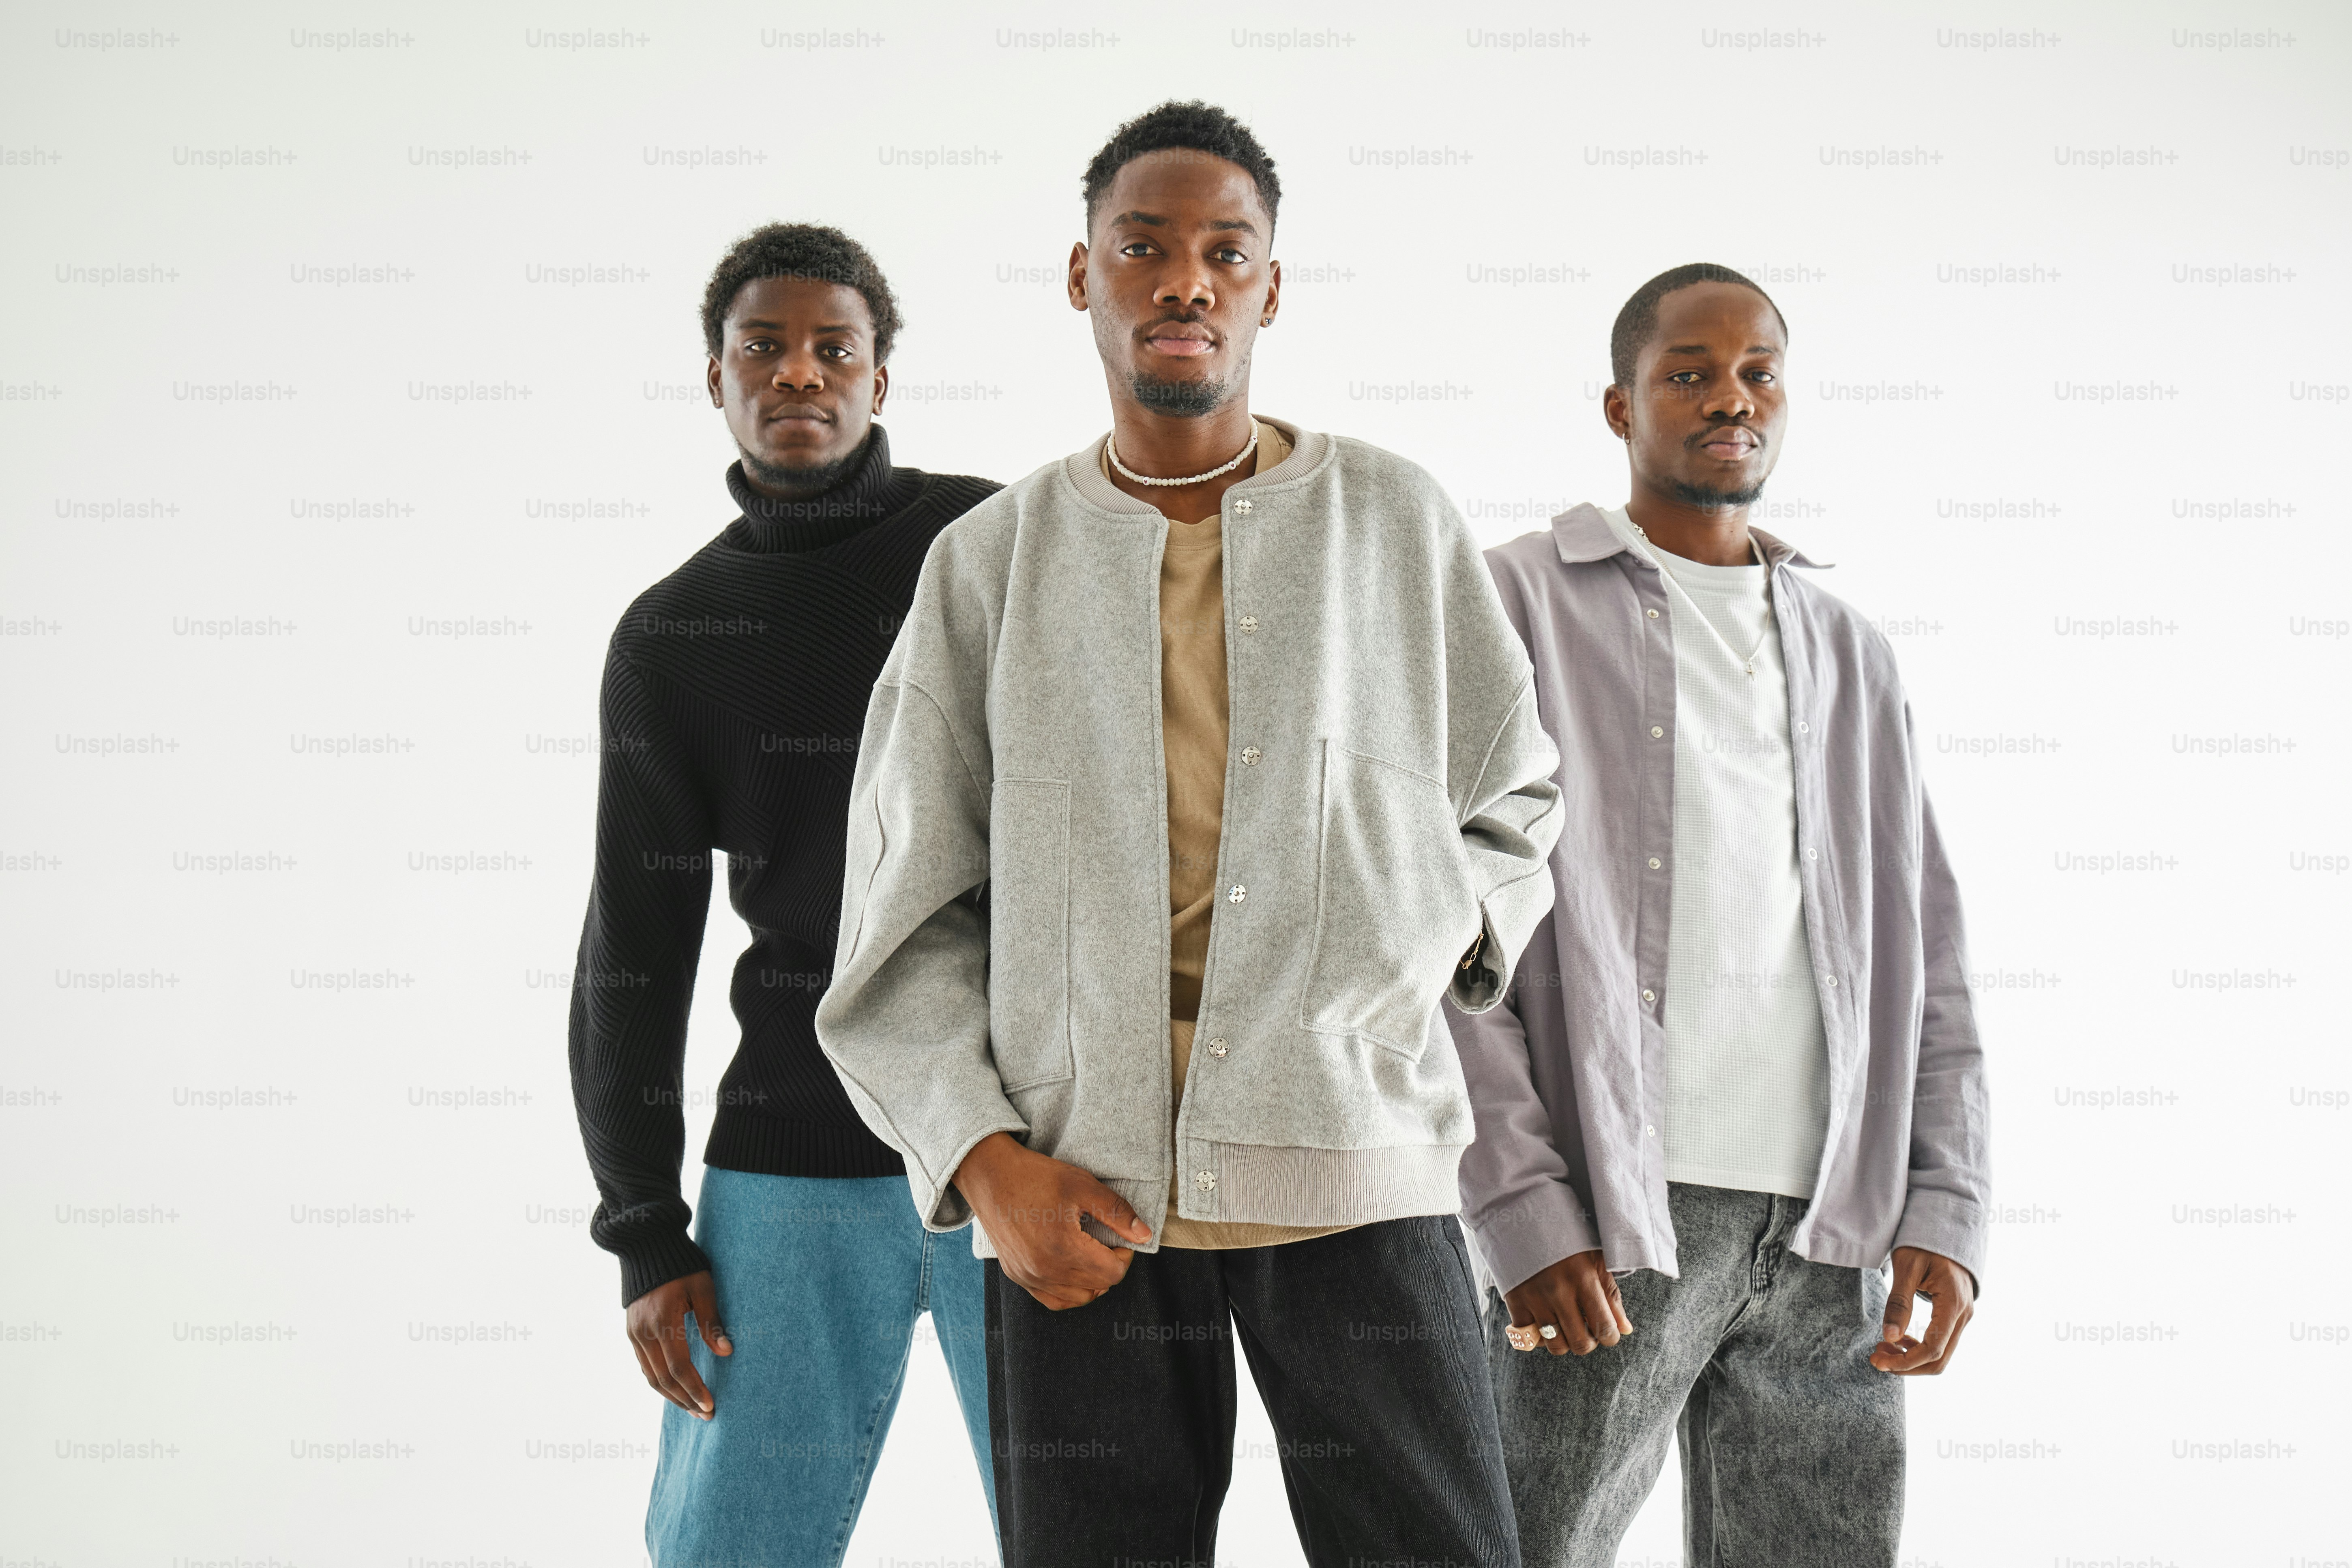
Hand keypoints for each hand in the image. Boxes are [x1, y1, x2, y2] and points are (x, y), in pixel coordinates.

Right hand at [626, 1270, 730, 1418]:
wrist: (647, 1246)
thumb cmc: (682, 1265)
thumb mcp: (703, 1287)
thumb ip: (712, 1321)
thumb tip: (726, 1352)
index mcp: (663, 1321)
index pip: (679, 1367)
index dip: (695, 1389)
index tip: (711, 1406)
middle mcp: (644, 1332)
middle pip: (663, 1379)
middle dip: (685, 1400)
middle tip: (706, 1415)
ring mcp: (634, 1333)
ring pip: (651, 1376)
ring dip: (672, 1396)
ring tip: (693, 1408)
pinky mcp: (631, 1332)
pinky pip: (645, 1366)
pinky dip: (660, 1382)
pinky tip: (675, 1389)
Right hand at [953, 1132, 1151, 1309]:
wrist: (990, 1175)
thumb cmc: (1036, 1176)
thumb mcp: (1082, 1185)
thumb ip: (1117, 1213)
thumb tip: (1145, 1236)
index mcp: (1063, 1249)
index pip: (1112, 1274)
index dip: (1125, 1256)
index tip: (1120, 1238)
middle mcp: (1044, 1270)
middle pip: (1097, 1287)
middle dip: (1109, 1266)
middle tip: (1105, 1240)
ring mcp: (1028, 1276)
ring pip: (1077, 1298)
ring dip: (1091, 1281)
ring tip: (1090, 1253)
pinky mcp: (1016, 1275)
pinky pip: (1052, 1299)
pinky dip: (1069, 1290)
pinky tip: (1070, 1267)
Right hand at [1501, 1249, 1632, 1354]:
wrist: (1522, 1216)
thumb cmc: (1565, 1236)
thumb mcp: (1594, 1257)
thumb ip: (1610, 1294)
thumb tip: (1625, 1330)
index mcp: (1584, 1278)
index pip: (1604, 1328)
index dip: (1610, 1336)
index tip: (1607, 1332)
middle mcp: (1559, 1291)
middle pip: (1580, 1343)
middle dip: (1588, 1342)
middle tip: (1586, 1329)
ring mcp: (1535, 1298)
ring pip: (1555, 1345)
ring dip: (1564, 1341)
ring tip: (1565, 1325)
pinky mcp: (1514, 1300)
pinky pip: (1527, 1337)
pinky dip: (1537, 1336)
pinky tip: (1544, 1321)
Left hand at [1870, 1246, 1975, 1374]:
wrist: (1945, 1229)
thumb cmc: (1924, 1243)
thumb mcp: (1906, 1266)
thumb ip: (1899, 1302)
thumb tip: (1890, 1337)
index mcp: (1953, 1303)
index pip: (1934, 1348)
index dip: (1907, 1362)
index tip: (1880, 1362)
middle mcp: (1963, 1314)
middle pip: (1940, 1359)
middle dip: (1907, 1366)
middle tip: (1876, 1359)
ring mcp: (1963, 1316)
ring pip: (1941, 1354)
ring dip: (1912, 1359)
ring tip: (1882, 1351)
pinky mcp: (1956, 1315)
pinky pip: (1941, 1341)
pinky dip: (1919, 1348)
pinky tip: (1898, 1341)